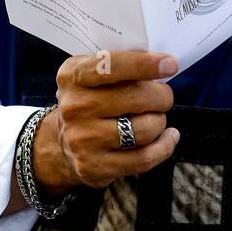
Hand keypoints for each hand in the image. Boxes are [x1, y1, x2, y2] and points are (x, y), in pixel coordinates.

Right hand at [33, 50, 179, 194]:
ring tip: (157, 117)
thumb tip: (163, 65)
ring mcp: (83, 139)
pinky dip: (164, 146)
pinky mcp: (94, 166)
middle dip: (162, 96)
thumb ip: (121, 67)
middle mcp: (75, 107)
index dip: (145, 64)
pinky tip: (168, 137)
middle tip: (164, 97)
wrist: (61, 142)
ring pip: (144, 129)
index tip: (170, 65)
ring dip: (160, 121)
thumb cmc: (89, 99)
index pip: (111, 66)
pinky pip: (143, 158)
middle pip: (136, 98)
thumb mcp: (92, 74)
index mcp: (73, 76)